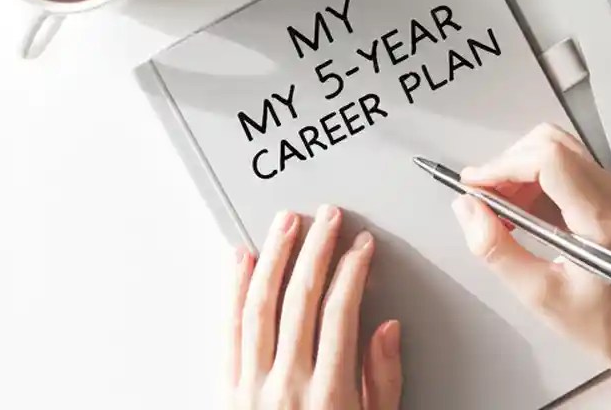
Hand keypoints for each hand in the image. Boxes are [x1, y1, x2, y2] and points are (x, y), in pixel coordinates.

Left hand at [228, 206, 402, 409]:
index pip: (339, 312)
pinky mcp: (226, 391)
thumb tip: (383, 327)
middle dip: (316, 250)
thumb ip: (382, 379)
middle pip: (299, 299)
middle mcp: (285, 387)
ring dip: (274, 257)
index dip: (353, 270)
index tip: (363, 246)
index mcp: (329, 395)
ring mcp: (250, 388)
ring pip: (259, 306)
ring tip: (286, 224)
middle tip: (327, 217)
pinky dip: (234, 291)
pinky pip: (228, 331)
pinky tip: (241, 262)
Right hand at [450, 124, 610, 365]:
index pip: (550, 159)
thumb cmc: (602, 324)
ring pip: (560, 151)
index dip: (504, 165)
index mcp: (602, 218)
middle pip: (553, 144)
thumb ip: (497, 250)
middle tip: (483, 200)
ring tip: (499, 211)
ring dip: (521, 171)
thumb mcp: (540, 295)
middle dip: (509, 164)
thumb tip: (466, 208)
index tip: (473, 186)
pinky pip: (569, 169)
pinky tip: (522, 215)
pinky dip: (537, 181)